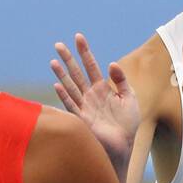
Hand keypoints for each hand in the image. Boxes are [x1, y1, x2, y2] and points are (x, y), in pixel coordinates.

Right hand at [52, 33, 140, 159]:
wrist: (124, 144)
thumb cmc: (127, 123)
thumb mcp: (129, 98)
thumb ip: (121, 80)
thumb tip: (112, 63)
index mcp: (102, 88)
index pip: (91, 66)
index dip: (85, 52)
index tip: (78, 37)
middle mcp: (90, 95)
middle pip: (77, 73)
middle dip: (68, 59)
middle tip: (58, 44)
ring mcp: (84, 106)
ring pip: (71, 86)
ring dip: (62, 75)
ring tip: (53, 61)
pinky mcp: (82, 119)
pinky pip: (71, 106)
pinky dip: (64, 96)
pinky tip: (57, 85)